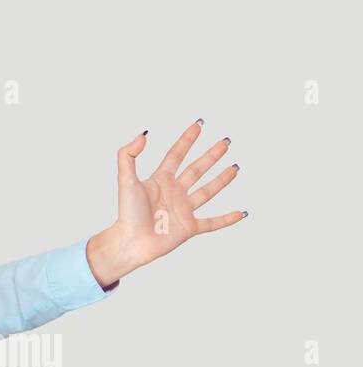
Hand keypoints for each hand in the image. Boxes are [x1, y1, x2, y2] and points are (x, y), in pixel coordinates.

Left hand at [91, 119, 245, 284]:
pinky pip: (213, 222)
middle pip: (196, 169)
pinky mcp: (190, 228)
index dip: (187, 139)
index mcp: (160, 180)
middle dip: (211, 155)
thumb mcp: (125, 180)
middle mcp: (174, 192)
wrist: (131, 241)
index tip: (199, 125)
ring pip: (207, 191)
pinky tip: (242, 213)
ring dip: (222, 179)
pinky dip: (228, 219)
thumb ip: (128, 155)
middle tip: (226, 142)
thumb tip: (143, 134)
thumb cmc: (126, 212)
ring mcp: (183, 210)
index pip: (176, 155)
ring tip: (235, 167)